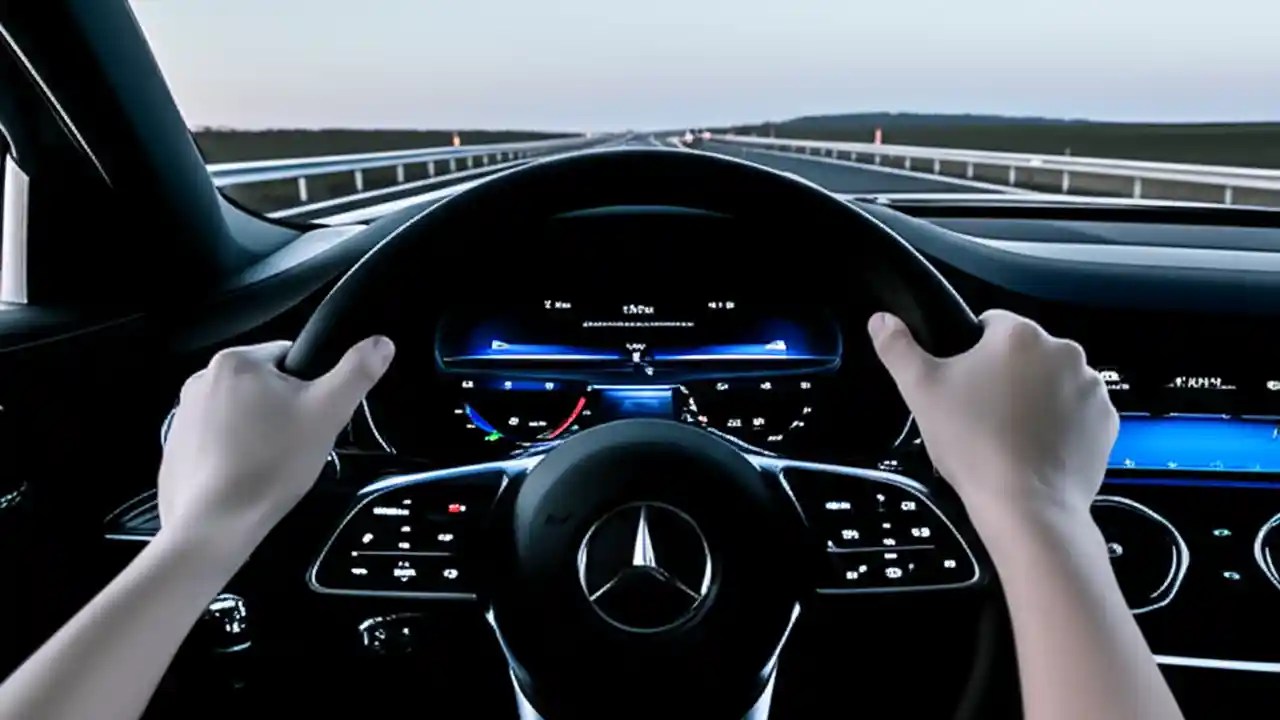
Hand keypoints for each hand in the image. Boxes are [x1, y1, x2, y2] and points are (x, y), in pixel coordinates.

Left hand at [157, 337, 394, 549]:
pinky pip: (217, 438)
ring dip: (258, 429)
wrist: (216, 523)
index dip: (310, 387)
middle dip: (283, 410)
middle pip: (264, 385)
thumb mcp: (327, 413)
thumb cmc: (271, 464)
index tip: (311, 418)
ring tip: (270, 462)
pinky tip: (245, 474)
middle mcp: (201, 378)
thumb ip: (357, 373)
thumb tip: (381, 343)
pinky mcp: (176, 445)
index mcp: (236, 361)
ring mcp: (183, 413)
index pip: (289, 356)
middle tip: (295, 443)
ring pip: (241, 412)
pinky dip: (233, 451)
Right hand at [867, 310, 1116, 522]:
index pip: (989, 324)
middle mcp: (1064, 351)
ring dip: (1034, 398)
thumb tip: (882, 320)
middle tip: (981, 415)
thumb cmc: (973, 445)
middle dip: (1004, 377)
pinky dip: (1060, 424)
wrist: (1026, 506)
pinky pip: (1077, 412)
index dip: (969, 356)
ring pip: (1051, 382)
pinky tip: (1036, 447)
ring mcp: (1091, 386)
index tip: (962, 388)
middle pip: (1023, 355)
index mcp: (1018, 334)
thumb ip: (898, 349)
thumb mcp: (921, 392)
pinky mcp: (1106, 420)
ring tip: (1009, 435)